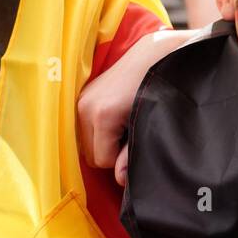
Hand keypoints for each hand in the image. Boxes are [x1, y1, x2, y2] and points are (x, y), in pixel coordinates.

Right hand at [76, 44, 148, 179]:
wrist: (153, 57)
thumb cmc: (156, 92)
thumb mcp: (148, 125)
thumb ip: (132, 155)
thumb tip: (120, 180)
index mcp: (102, 116)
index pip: (102, 161)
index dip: (121, 160)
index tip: (136, 143)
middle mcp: (86, 108)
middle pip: (91, 154)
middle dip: (111, 152)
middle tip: (132, 135)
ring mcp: (81, 100)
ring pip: (86, 143)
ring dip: (104, 141)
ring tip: (125, 125)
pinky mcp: (81, 95)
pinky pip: (84, 128)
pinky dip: (98, 130)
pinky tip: (116, 118)